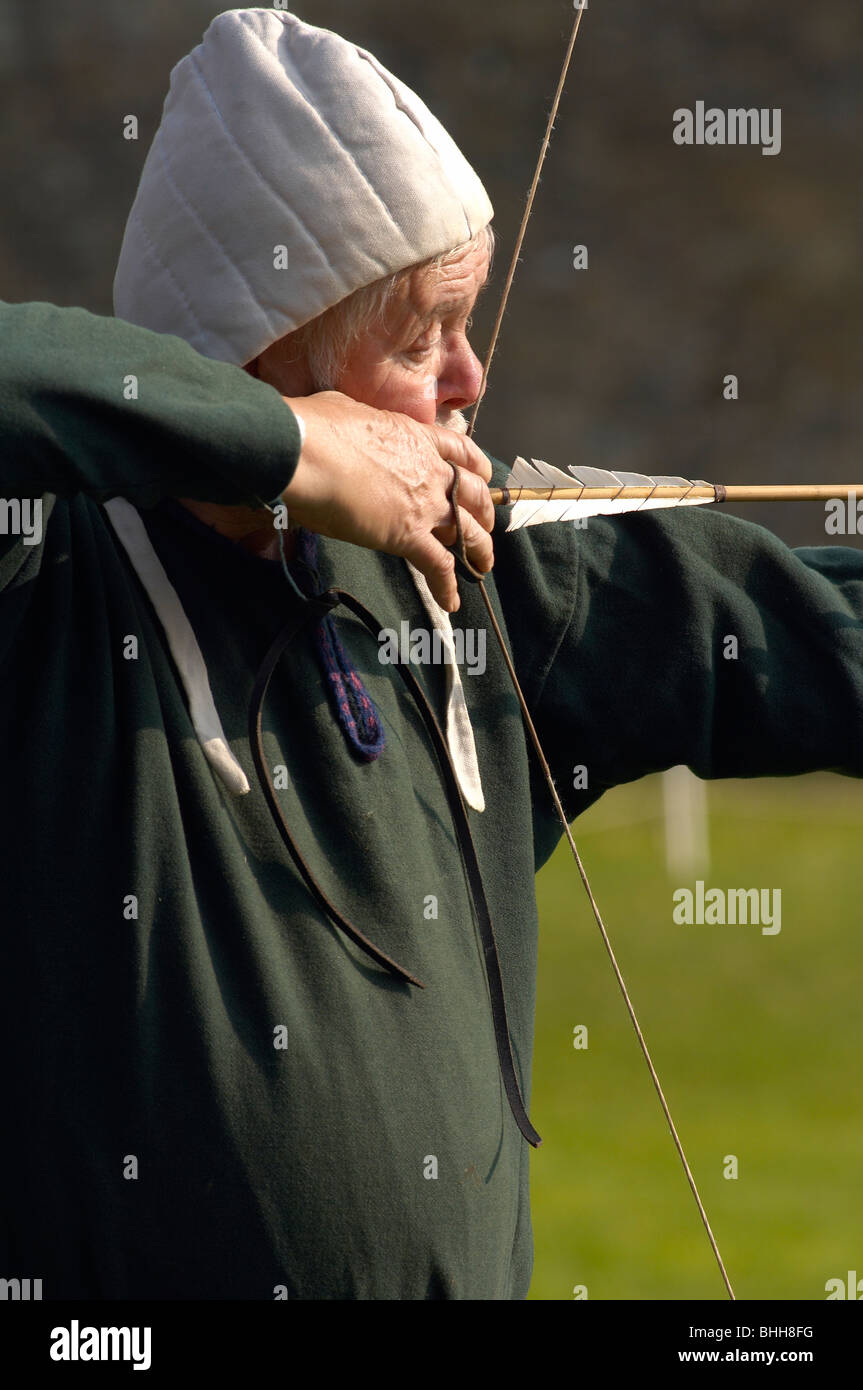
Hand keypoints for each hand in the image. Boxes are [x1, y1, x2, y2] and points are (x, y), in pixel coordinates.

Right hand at [280, 392, 494, 611]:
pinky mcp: (408, 535)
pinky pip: (438, 565)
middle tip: (484, 526)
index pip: (460, 450)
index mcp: (415, 437)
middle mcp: (429, 471)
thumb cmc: (316, 428)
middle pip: (473, 493)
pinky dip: (447, 586)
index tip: (484, 476)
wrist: (306, 452)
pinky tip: (452, 602)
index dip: (476, 465)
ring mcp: (423, 505)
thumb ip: (359, 421)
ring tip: (483, 565)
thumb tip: (345, 426)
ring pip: (467, 531)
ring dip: (480, 550)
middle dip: (484, 512)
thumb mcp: (347, 409)